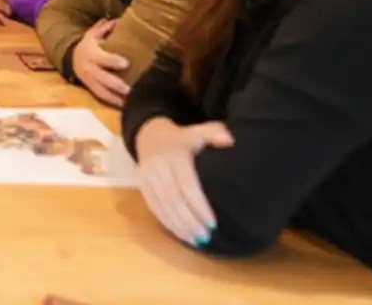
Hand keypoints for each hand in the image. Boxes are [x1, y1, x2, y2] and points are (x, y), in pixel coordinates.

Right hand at [72, 20, 130, 106]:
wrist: (71, 59)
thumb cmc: (88, 46)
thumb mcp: (93, 36)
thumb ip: (104, 29)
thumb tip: (117, 20)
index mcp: (91, 54)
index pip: (103, 59)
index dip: (114, 61)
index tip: (126, 63)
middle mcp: (90, 69)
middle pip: (103, 78)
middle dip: (116, 84)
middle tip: (130, 89)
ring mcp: (90, 81)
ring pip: (103, 91)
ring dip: (116, 97)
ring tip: (130, 100)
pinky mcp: (92, 89)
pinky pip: (103, 97)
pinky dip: (114, 102)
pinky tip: (125, 105)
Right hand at [136, 117, 234, 247]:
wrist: (149, 136)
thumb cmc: (181, 138)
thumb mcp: (198, 131)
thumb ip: (214, 133)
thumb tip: (230, 141)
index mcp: (174, 155)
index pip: (187, 185)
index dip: (199, 206)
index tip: (213, 223)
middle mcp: (158, 167)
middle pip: (174, 200)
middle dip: (190, 221)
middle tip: (206, 237)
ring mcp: (147, 178)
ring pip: (163, 207)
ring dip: (179, 226)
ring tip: (196, 240)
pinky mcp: (141, 186)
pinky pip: (154, 208)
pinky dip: (168, 223)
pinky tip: (181, 234)